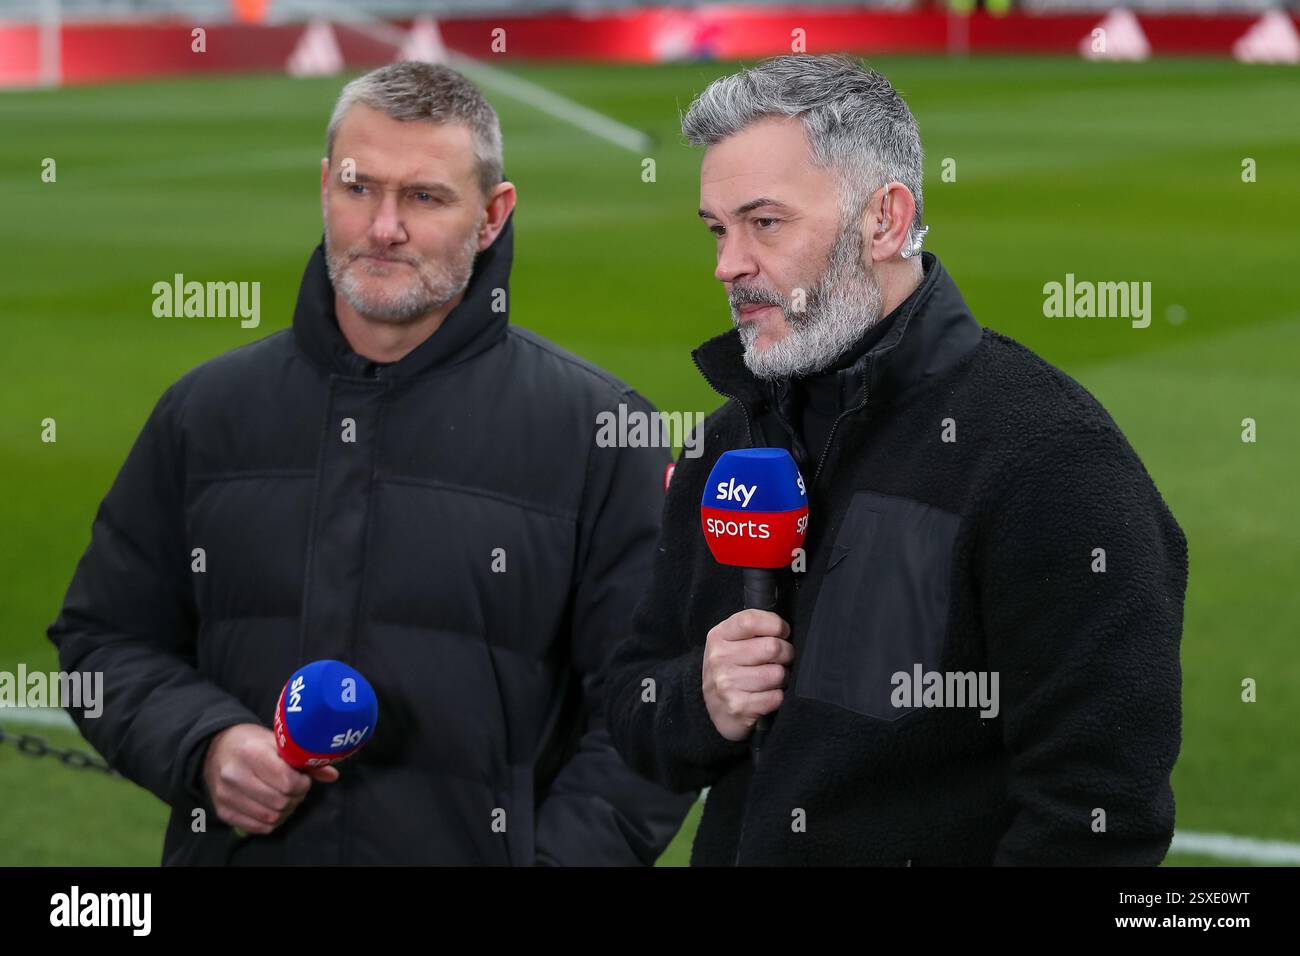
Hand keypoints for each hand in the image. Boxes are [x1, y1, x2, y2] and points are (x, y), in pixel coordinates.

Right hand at [202, 723, 338, 835]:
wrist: (217, 747)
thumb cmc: (253, 743)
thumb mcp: (278, 742)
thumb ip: (305, 760)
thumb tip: (333, 776)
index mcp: (251, 753)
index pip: (287, 782)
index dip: (302, 783)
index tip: (302, 778)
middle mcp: (234, 775)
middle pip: (280, 802)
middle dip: (296, 797)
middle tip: (296, 787)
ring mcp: (226, 795)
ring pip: (271, 817)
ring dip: (285, 810)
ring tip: (285, 795)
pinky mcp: (223, 811)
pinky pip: (258, 827)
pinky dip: (271, 820)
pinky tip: (272, 805)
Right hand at [702, 609, 793, 741]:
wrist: (717, 711)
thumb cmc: (731, 671)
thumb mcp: (731, 643)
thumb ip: (752, 630)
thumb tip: (783, 629)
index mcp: (718, 637)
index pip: (751, 620)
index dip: (776, 625)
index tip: (782, 633)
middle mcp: (719, 658)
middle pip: (772, 647)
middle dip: (786, 653)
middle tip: (781, 659)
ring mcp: (726, 684)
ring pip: (778, 673)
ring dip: (782, 678)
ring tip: (771, 679)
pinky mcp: (738, 706)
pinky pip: (776, 697)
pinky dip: (777, 697)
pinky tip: (765, 696)